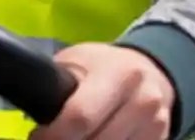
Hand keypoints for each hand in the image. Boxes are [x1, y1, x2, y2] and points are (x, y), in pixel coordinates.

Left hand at [29, 43, 175, 139]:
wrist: (153, 72)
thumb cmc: (105, 66)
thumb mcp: (80, 62)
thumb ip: (61, 87)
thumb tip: (37, 114)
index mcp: (119, 74)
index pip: (81, 116)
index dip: (54, 134)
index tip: (38, 137)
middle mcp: (143, 102)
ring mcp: (157, 127)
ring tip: (73, 137)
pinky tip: (94, 137)